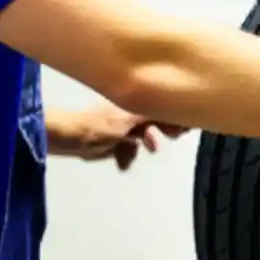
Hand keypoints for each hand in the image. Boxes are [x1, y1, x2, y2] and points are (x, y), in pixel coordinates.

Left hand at [48, 103, 188, 170]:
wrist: (73, 140)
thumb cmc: (102, 125)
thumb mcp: (132, 118)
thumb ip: (154, 116)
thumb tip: (176, 111)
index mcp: (136, 99)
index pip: (163, 102)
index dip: (176, 111)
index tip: (187, 122)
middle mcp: (133, 111)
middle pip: (159, 118)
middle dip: (165, 128)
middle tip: (174, 134)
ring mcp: (126, 127)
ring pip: (147, 136)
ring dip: (148, 144)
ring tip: (148, 148)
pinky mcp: (118, 143)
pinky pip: (133, 150)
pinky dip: (130, 156)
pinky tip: (124, 161)